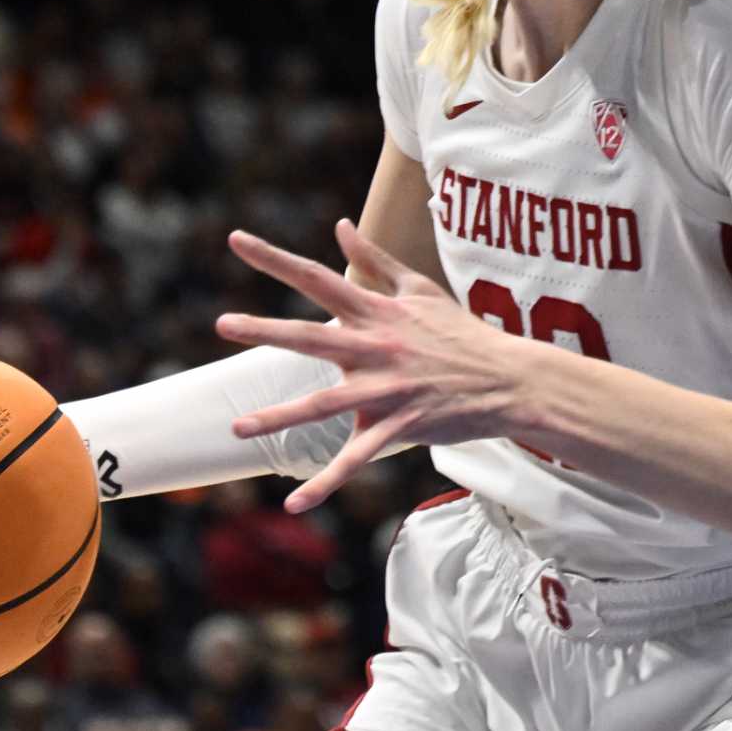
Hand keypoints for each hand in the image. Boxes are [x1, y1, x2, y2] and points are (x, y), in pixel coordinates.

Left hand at [217, 219, 533, 511]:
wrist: (509, 379)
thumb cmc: (462, 333)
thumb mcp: (420, 288)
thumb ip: (375, 259)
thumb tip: (340, 225)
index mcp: (376, 312)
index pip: (318, 278)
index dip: (275, 259)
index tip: (235, 240)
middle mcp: (376, 347)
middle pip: (312, 337)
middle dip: (266, 330)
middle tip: (222, 323)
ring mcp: (387, 389)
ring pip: (325, 405)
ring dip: (279, 417)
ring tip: (237, 427)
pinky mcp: (398, 427)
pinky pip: (355, 460)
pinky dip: (325, 484)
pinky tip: (294, 505)